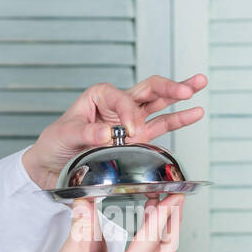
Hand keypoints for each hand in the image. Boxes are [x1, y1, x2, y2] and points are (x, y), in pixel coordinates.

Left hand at [21, 74, 207, 189]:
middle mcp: (118, 105)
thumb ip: (86, 133)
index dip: (130, 114)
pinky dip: (178, 119)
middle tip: (189, 86)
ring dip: (179, 95)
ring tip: (200, 83)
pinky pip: (161, 126)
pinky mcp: (137, 139)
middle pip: (148, 89)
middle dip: (169, 86)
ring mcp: (131, 122)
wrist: (52, 168)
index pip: (123, 97)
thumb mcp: (63, 135)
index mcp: (99, 96)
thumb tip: (109, 132)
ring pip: (159, 104)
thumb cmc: (54, 145)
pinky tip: (195, 111)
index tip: (130, 132)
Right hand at [31, 194, 184, 251]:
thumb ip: (82, 226)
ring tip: (153, 206)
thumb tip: (86, 202)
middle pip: (165, 249)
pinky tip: (123, 225)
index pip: (153, 238)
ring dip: (158, 230)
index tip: (174, 196)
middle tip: (174, 199)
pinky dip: (138, 239)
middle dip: (173, 223)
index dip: (165, 213)